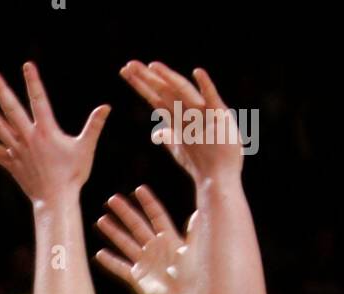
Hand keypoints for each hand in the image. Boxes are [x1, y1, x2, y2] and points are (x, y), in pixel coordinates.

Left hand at [0, 61, 109, 204]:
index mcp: (46, 131)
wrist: (56, 200)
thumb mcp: (85, 148)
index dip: (33, 82)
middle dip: (1, 91)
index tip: (27, 65)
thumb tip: (106, 107)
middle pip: (11, 110)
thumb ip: (94, 126)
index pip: (39, 100)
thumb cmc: (73, 176)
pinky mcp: (11, 163)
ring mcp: (17, 151)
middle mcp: (28, 138)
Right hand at [95, 185, 197, 293]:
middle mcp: (155, 248)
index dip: (148, 203)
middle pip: (137, 225)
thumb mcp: (193, 252)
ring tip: (101, 220)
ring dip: (113, 232)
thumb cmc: (191, 276)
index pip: (156, 215)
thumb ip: (194, 233)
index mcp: (169, 239)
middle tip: (112, 200)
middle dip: (125, 213)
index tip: (138, 189)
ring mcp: (145, 262)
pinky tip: (100, 255)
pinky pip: (121, 267)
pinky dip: (110, 262)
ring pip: (125, 243)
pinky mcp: (137, 277)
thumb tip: (199, 214)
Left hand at [120, 61, 242, 185]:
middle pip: (164, 91)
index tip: (125, 73)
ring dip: (168, 78)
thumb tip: (155, 133)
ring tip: (152, 66)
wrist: (218, 176)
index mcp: (178, 118)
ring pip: (182, 92)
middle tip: (129, 66)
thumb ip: (169, 138)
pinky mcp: (218, 117)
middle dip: (147, 79)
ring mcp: (202, 113)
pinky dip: (205, 86)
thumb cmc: (203, 162)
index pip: (155, 98)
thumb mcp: (182, 149)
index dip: (141, 86)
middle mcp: (188, 111)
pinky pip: (211, 100)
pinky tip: (198, 73)